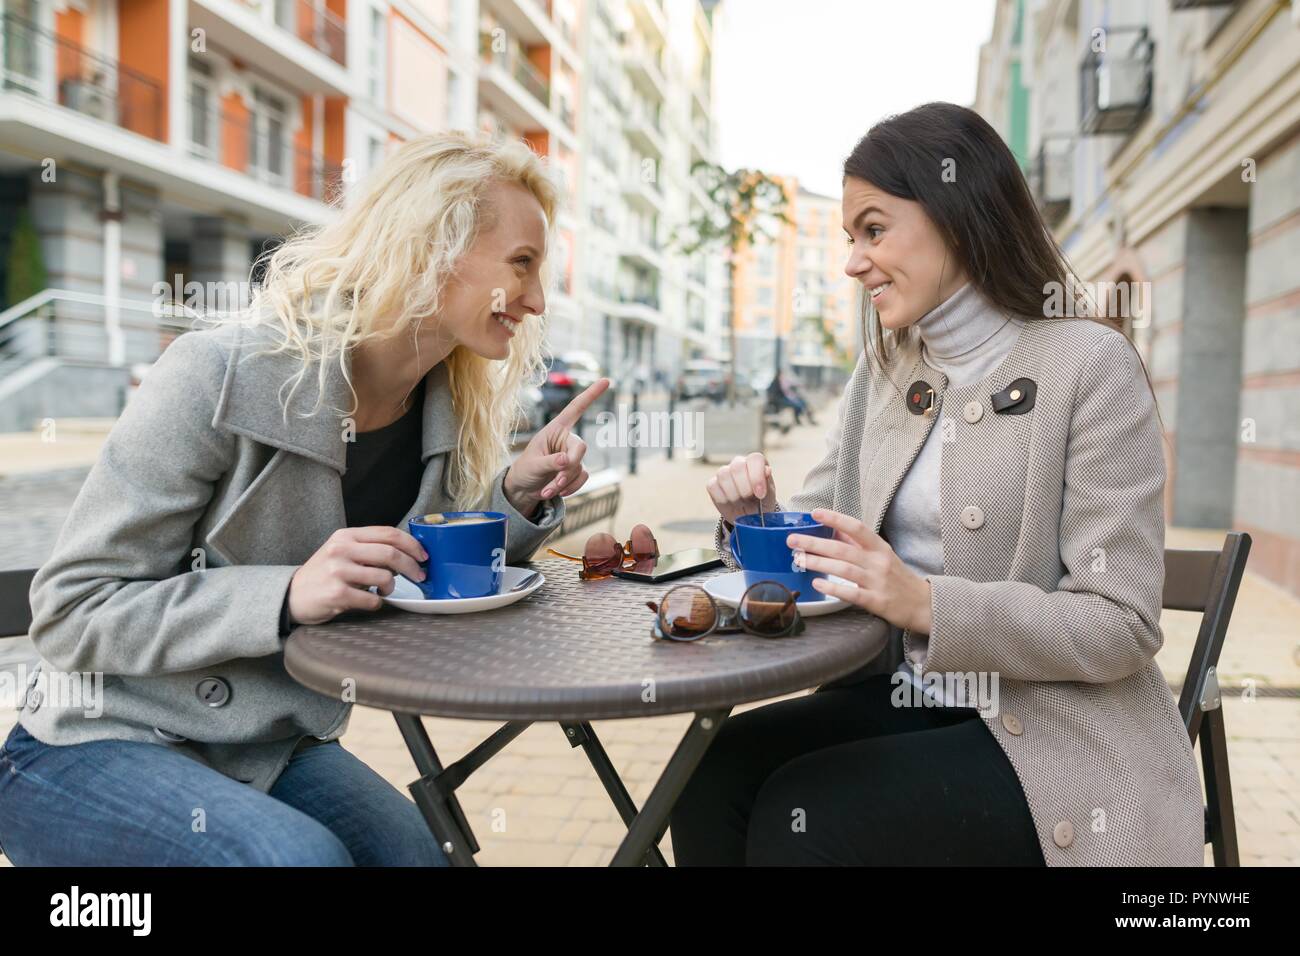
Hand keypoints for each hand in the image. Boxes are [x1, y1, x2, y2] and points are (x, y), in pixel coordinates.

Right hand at [286, 526, 427, 625]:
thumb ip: (368, 548)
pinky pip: (372, 599)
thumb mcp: (342, 552)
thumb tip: (407, 553)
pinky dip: (377, 602)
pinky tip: (369, 600)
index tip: (423, 556)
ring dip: (392, 587)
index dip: (412, 544)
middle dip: (412, 566)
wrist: (292, 595)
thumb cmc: (323, 574)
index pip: (388, 533)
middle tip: (420, 576)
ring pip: (385, 577)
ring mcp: (338, 571)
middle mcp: (341, 550)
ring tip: (385, 590)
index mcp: (346, 536)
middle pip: (390, 553)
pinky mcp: (337, 593)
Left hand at [504, 378, 608, 516]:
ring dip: (564, 482)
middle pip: (580, 448)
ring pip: (580, 468)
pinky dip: (569, 488)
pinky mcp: (576, 470)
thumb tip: (566, 461)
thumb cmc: (525, 470)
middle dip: (568, 468)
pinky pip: (582, 478)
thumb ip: (550, 462)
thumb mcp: (533, 465)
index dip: (591, 394)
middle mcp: (566, 440)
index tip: (606, 380)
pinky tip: (555, 493)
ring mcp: (572, 456)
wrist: (523, 489)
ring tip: (546, 491)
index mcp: (555, 429)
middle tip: (554, 482)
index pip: (576, 408)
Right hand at [706, 452, 776, 524]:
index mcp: (756, 463)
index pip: (755, 459)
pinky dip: (723, 499)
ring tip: (741, 503)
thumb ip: (768, 484)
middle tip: (749, 500)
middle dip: (744, 488)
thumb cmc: (761, 504)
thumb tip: (767, 470)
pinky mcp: (713, 484)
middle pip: (737, 467)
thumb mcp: (769, 497)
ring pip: (724, 476)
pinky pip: (713, 487)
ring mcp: (724, 473)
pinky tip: (731, 504)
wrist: (749, 517)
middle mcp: (740, 464)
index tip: (760, 494)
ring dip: (734, 495)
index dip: (756, 476)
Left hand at [786, 508, 932, 634]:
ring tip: (799, 560)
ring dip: (819, 563)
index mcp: (880, 548)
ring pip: (844, 569)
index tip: (815, 513)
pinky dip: (834, 588)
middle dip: (815, 543)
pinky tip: (817, 584)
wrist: (923, 604)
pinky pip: (852, 593)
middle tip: (793, 541)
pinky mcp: (876, 601)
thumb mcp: (883, 556)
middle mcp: (878, 562)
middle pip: (843, 549)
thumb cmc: (898, 578)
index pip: (856, 527)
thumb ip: (860, 545)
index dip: (835, 518)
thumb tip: (835, 531)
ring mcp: (877, 582)